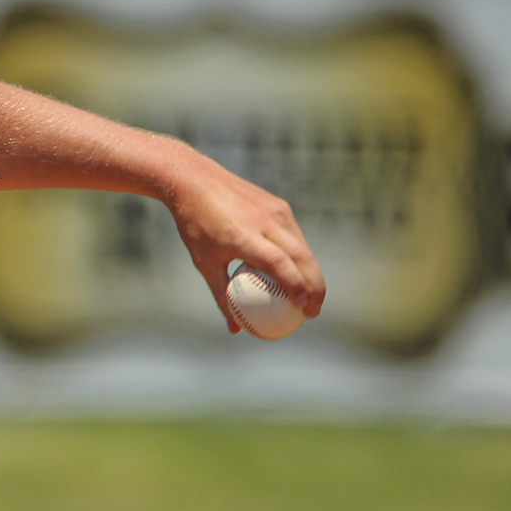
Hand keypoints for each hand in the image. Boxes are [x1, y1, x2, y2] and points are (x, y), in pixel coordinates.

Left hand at [160, 148, 324, 332]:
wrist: (195, 180)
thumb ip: (221, 296)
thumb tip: (236, 330)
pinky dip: (301, 256)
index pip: (280, 264)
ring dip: (312, 273)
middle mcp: (264, 221)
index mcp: (243, 236)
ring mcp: (274, 210)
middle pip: (302, 257)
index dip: (296, 287)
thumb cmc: (195, 226)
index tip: (302, 310)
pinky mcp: (278, 204)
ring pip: (303, 246)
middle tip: (313, 313)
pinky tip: (299, 273)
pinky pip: (295, 235)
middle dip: (316, 287)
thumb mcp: (203, 263)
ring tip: (311, 297)